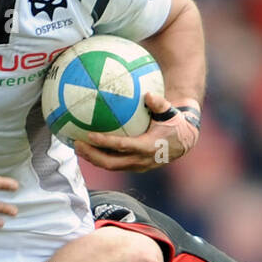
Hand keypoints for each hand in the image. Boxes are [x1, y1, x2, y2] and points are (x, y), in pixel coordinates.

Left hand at [73, 91, 198, 172]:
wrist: (184, 142)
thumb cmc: (174, 122)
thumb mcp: (171, 112)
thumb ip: (160, 104)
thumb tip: (148, 94)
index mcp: (148, 147)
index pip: (122, 146)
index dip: (105, 142)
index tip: (90, 135)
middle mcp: (141, 161)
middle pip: (111, 163)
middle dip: (92, 155)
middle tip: (77, 144)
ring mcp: (137, 166)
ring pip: (110, 166)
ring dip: (93, 158)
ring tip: (77, 148)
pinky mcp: (134, 167)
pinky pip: (114, 163)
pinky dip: (100, 157)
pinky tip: (89, 147)